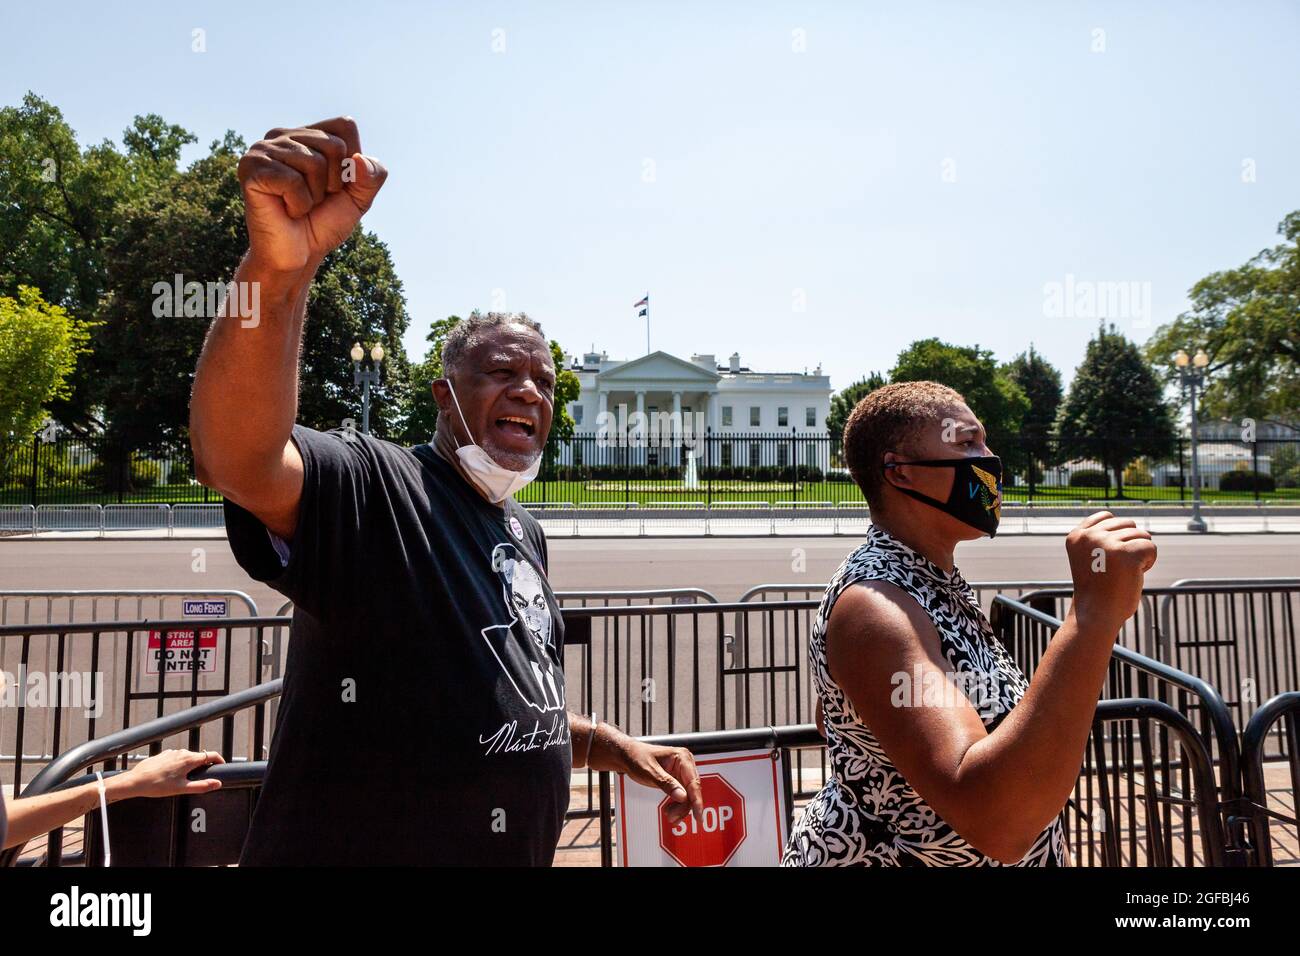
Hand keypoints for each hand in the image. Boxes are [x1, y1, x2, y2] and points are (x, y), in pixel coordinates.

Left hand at [116, 749, 223, 799]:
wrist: (135, 781)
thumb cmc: (157, 786)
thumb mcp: (182, 788)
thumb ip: (202, 786)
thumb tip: (218, 783)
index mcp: (189, 760)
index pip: (211, 755)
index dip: (219, 760)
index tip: (222, 766)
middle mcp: (181, 753)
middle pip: (199, 757)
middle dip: (203, 766)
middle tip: (202, 778)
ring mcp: (172, 753)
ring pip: (187, 757)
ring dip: (190, 766)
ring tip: (183, 780)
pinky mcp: (163, 755)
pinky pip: (177, 758)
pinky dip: (179, 765)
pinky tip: (171, 776)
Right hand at [236, 117, 387, 272]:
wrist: (297, 256)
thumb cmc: (323, 223)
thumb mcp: (358, 199)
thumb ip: (372, 177)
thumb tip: (359, 159)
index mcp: (307, 134)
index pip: (345, 126)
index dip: (351, 162)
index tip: (335, 185)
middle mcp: (283, 135)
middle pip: (333, 145)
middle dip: (333, 182)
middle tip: (313, 199)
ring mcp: (263, 149)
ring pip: (314, 162)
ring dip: (314, 195)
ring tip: (297, 204)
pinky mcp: (250, 168)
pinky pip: (292, 180)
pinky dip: (298, 204)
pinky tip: (285, 209)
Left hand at [615, 739, 703, 825]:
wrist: (628, 756)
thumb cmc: (638, 758)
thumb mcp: (650, 772)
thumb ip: (666, 783)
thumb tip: (682, 796)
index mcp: (682, 757)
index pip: (693, 782)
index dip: (696, 800)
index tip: (698, 815)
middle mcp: (686, 764)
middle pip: (692, 791)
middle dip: (683, 806)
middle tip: (672, 817)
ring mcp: (682, 773)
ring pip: (688, 796)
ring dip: (680, 808)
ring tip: (668, 814)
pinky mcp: (678, 780)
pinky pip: (683, 796)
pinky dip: (678, 805)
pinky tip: (669, 810)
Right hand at [1066, 510, 1156, 631]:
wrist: (1096, 614)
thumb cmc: (1098, 588)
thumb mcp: (1091, 556)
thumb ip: (1101, 537)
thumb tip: (1131, 524)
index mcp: (1077, 536)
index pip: (1106, 516)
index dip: (1116, 535)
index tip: (1107, 557)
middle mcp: (1090, 536)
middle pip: (1128, 524)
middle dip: (1130, 544)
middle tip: (1117, 568)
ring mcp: (1107, 544)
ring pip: (1142, 535)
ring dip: (1140, 554)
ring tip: (1124, 572)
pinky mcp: (1126, 554)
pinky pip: (1150, 547)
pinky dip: (1149, 561)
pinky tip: (1135, 574)